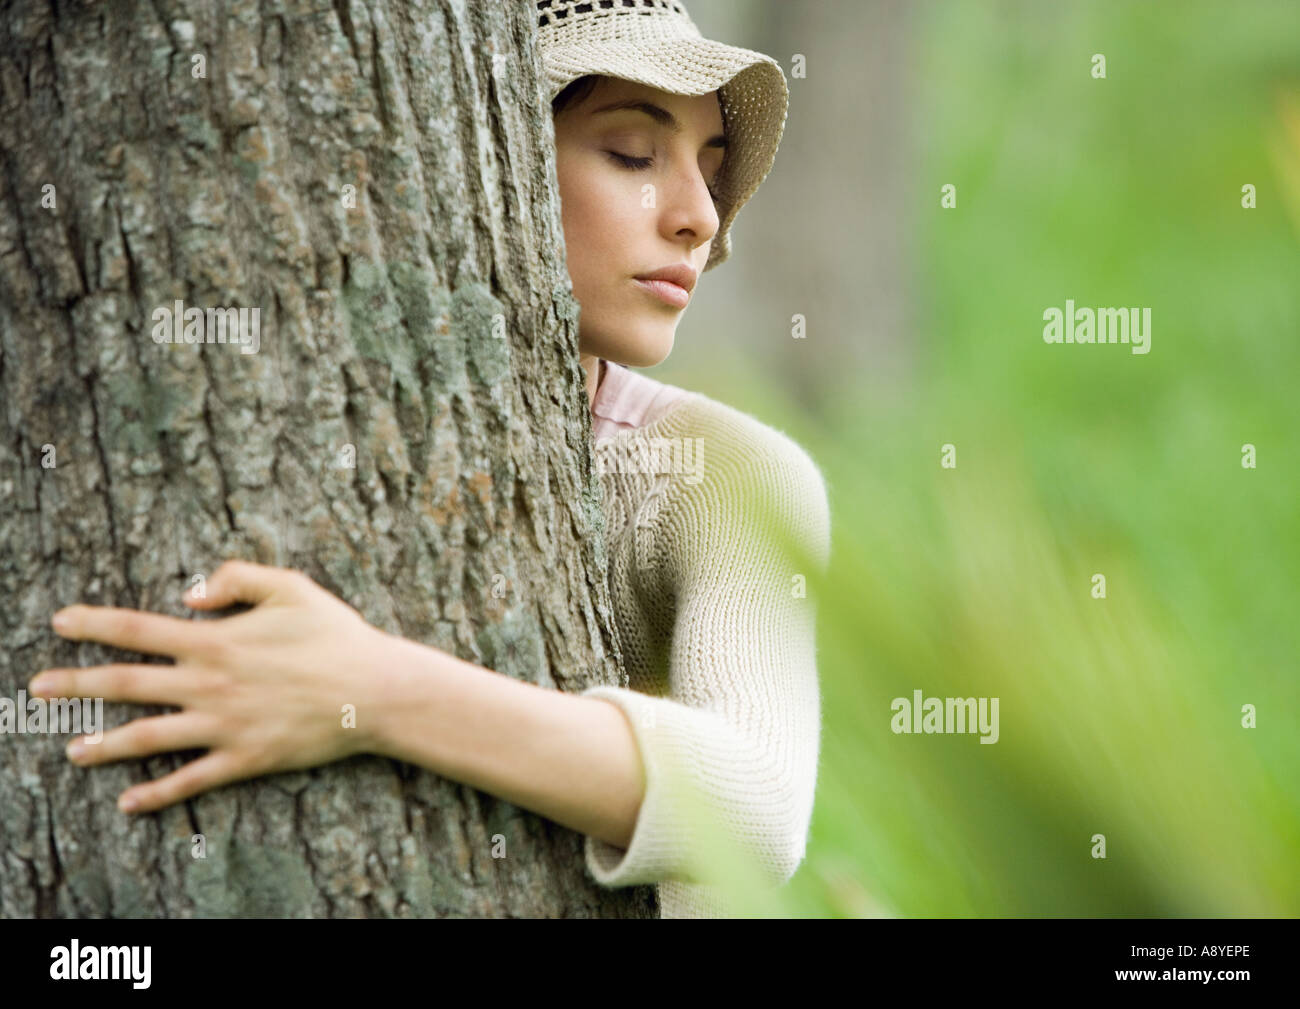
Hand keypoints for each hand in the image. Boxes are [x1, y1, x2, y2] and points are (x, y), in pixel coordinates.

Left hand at [29, 560, 394, 814]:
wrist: (376, 691)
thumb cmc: (338, 635)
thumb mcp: (293, 587)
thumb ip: (238, 577)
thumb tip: (189, 594)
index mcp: (218, 640)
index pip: (140, 629)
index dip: (95, 624)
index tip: (60, 622)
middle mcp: (210, 684)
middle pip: (128, 684)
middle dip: (78, 684)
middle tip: (39, 687)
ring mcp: (224, 726)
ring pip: (148, 737)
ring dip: (104, 744)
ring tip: (72, 750)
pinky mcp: (244, 759)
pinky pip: (190, 780)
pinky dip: (156, 793)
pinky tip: (129, 802)